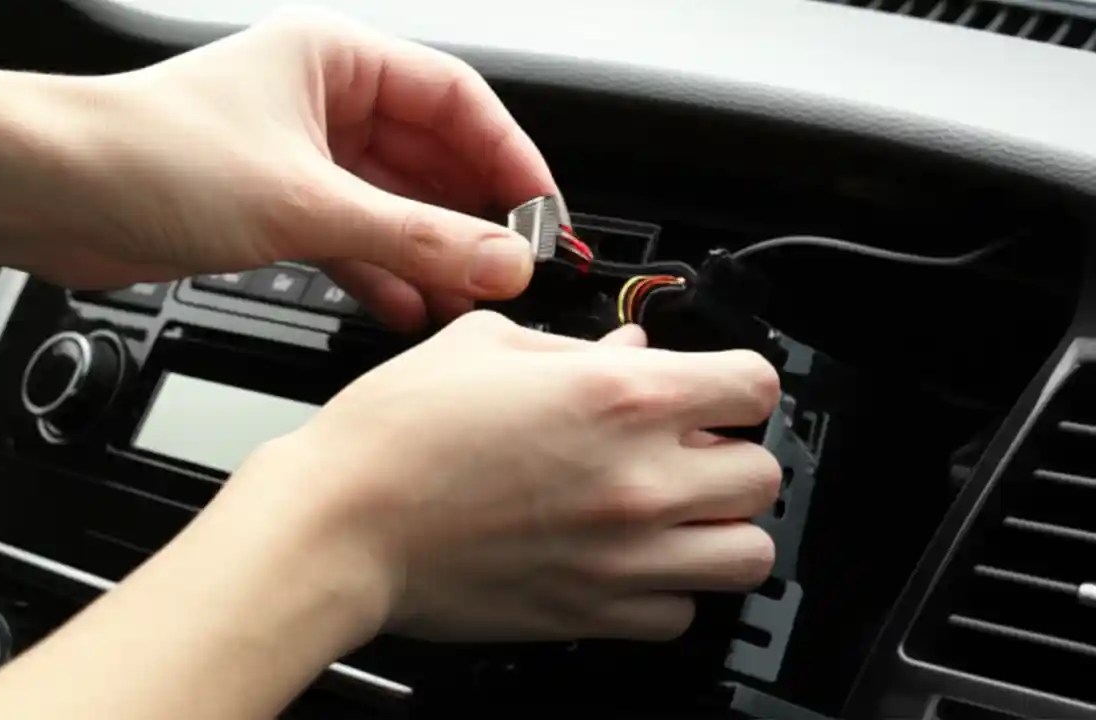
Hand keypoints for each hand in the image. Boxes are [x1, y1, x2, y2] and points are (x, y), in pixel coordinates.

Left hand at [34, 7, 554, 330]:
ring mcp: (301, 158)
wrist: (46, 194)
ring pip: (394, 204)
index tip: (544, 218)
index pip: (458, 102)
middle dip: (473, 216)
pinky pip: (353, 239)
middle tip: (514, 268)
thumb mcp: (306, 203)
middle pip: (431, 157)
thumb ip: (415, 237)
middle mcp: (324, 102)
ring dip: (431, 252)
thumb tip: (500, 262)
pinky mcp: (274, 207)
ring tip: (471, 299)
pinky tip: (408, 307)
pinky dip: (382, 272)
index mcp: (338, 60)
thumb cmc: (148, 155)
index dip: (509, 159)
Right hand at [242, 311, 781, 642]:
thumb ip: (570, 343)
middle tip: (689, 447)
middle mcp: (637, 480)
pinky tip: (631, 560)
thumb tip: (623, 350)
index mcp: (618, 397)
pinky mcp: (592, 614)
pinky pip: (681, 614)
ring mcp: (621, 555)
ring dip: (720, 528)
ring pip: (747, 555)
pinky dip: (669, 589)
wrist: (340, 524)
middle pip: (764, 476)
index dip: (739, 381)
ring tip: (678, 511)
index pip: (756, 387)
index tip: (717, 387)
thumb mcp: (480, 347)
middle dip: (733, 454)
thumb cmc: (393, 437)